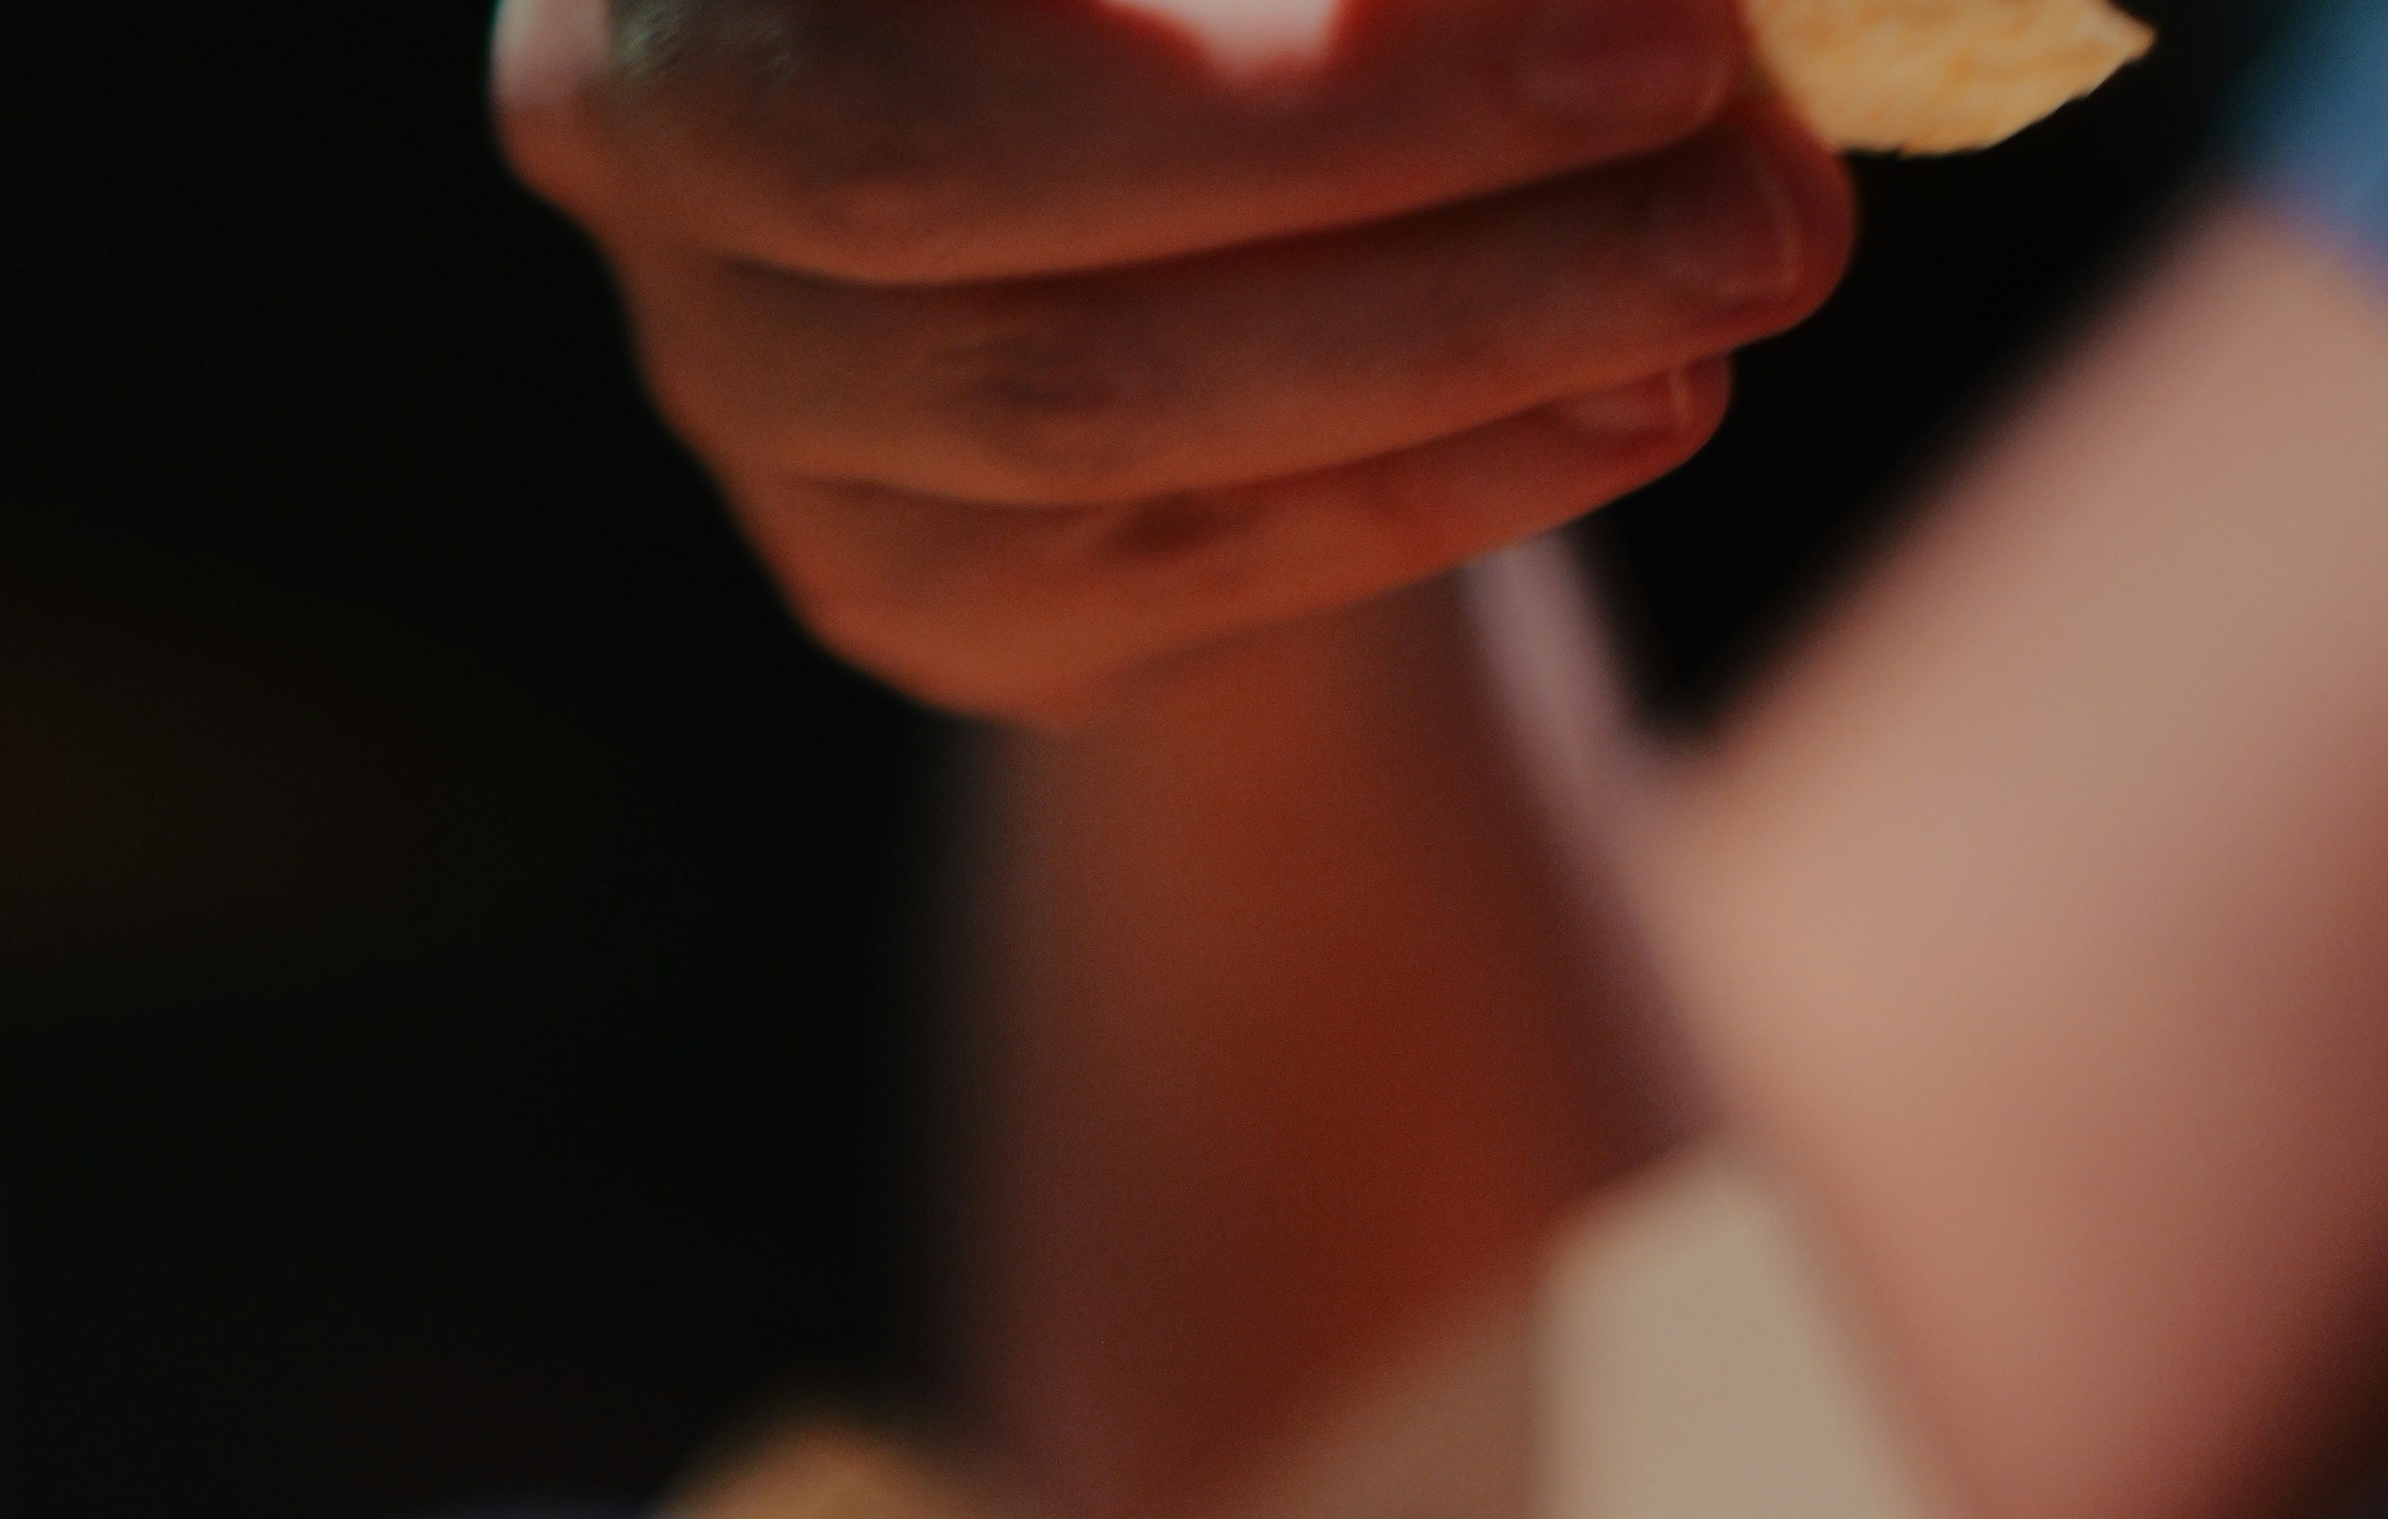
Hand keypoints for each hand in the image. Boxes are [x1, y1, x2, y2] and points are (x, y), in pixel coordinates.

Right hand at [494, 0, 1851, 713]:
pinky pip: (1161, 566)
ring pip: (1074, 403)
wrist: (1134, 157)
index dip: (1259, 8)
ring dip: (1452, 328)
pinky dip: (1432, 477)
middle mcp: (640, 122)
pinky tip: (1647, 393)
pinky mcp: (894, 590)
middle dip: (1354, 125)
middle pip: (947, 163)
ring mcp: (745, 390)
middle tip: (1693, 64)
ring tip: (1747, 249)